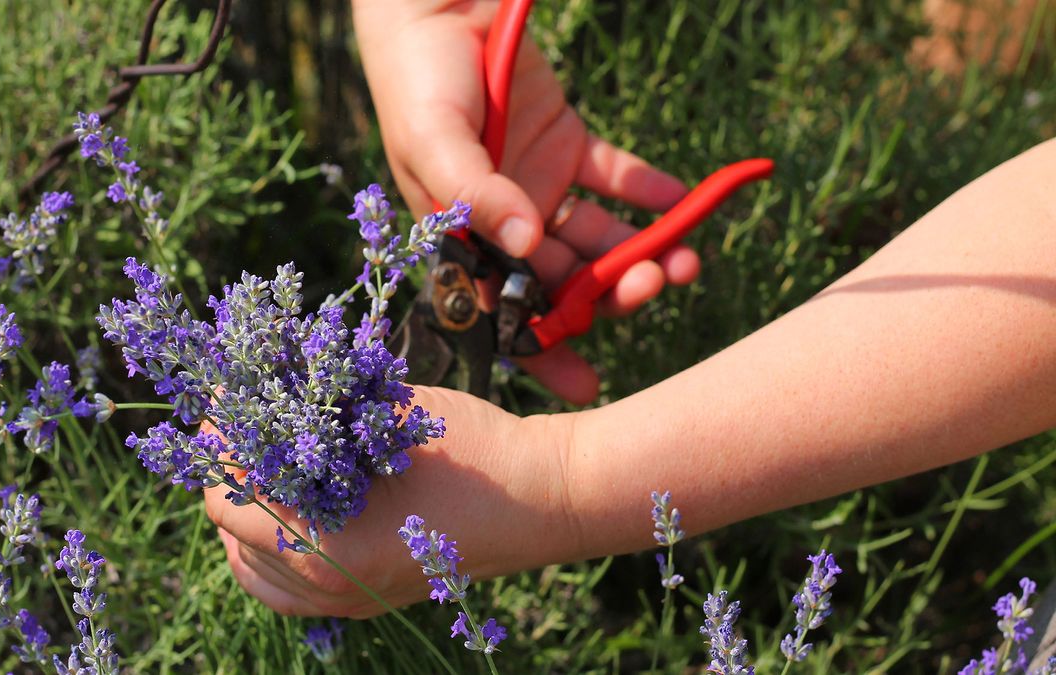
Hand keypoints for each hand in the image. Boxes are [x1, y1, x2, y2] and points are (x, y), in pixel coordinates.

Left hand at [203, 386, 578, 617]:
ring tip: (257, 460)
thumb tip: (258, 386)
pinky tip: (287, 503)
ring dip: (243, 512)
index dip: (219, 442)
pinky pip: (288, 585)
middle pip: (231, 536)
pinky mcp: (364, 596)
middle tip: (240, 421)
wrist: (543, 499)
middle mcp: (329, 588)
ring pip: (252, 569)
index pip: (228, 501)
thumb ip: (319, 411)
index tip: (227, 395)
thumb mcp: (390, 418)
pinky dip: (271, 546)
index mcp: (329, 549)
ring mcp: (347, 601)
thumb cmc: (476, 454)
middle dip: (228, 472)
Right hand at [352, 0, 700, 403]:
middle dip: (610, 292)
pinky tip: (684, 201)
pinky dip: (650, 191)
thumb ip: (477, 194)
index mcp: (466, 236)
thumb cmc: (419, 81)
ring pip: (598, 235)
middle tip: (654, 286)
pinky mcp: (568, 142)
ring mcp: (540, 183)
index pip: (507, 306)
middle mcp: (507, 221)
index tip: (587, 384)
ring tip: (687, 257)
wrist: (438, 8)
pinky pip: (616, 176)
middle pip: (566, 276)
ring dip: (642, 250)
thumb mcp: (434, 140)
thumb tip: (526, 247)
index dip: (544, 347)